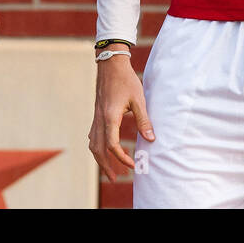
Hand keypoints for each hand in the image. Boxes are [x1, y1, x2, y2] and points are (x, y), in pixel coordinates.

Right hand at [88, 55, 154, 180]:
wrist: (110, 65)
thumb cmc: (126, 80)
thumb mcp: (139, 99)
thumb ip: (144, 120)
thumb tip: (151, 140)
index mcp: (110, 117)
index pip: (112, 145)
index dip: (121, 158)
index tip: (132, 164)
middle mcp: (100, 119)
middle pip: (98, 149)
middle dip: (106, 165)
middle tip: (115, 178)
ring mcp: (96, 117)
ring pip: (92, 144)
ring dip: (100, 158)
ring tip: (109, 169)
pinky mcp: (96, 114)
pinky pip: (92, 136)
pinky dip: (97, 147)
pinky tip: (103, 150)